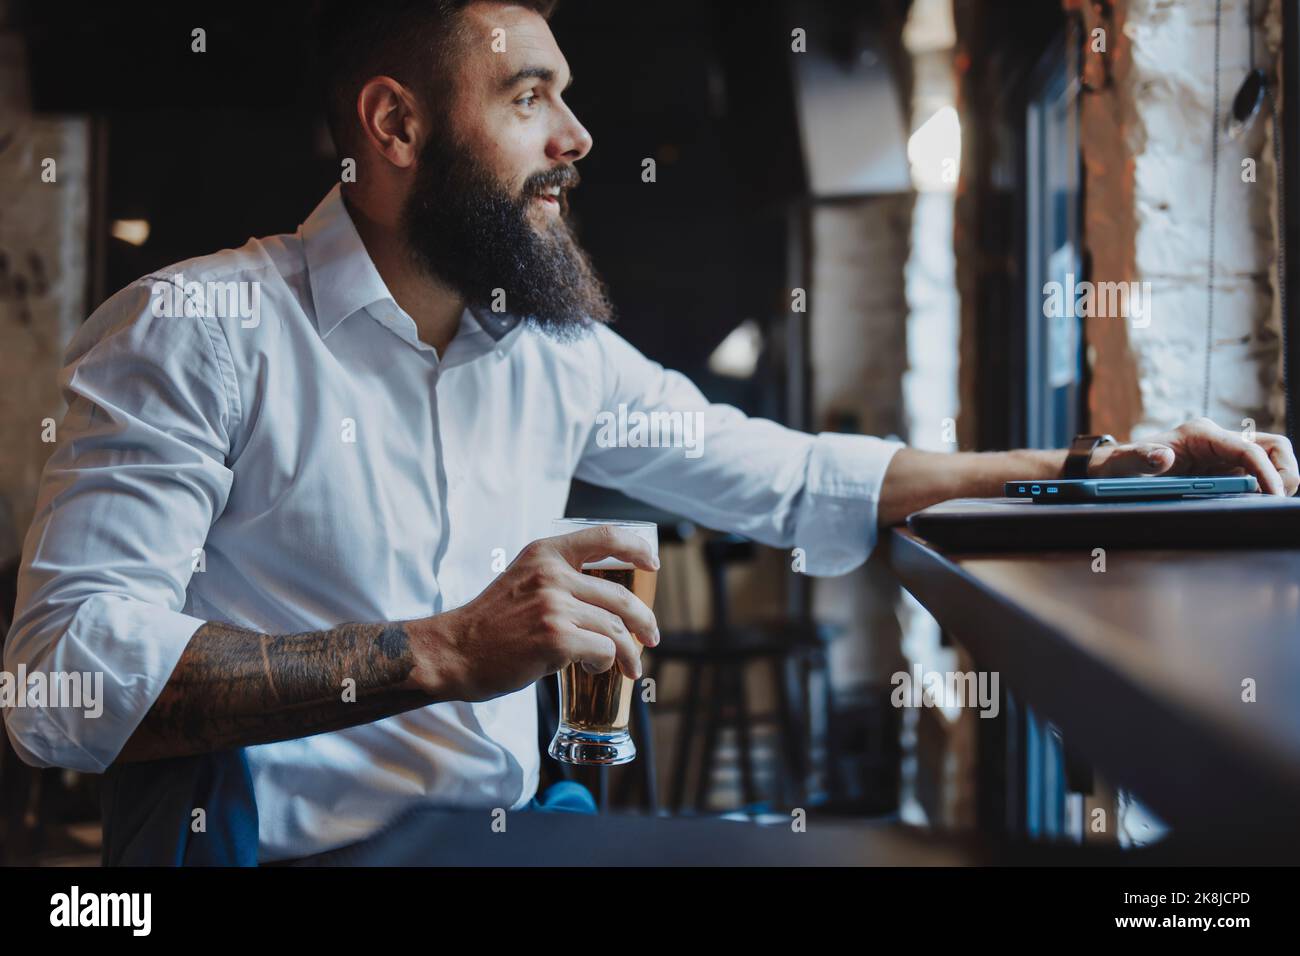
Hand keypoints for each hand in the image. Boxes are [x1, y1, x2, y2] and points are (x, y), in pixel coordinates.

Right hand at [408, 525, 659, 701]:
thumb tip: (606, 604)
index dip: (636, 547)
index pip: (604, 536)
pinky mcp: (556, 638)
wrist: (454, 652)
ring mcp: (554, 606)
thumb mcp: (523, 582)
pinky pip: (602, 651)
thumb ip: (558, 581)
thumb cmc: (490, 625)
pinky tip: (593, 669)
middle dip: (644, 620)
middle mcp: (551, 574)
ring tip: (629, 668)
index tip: (653, 563)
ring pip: (614, 628)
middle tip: (652, 637)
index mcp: (545, 553)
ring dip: (628, 653)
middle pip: (619, 596)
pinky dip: (605, 665)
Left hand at [1090, 417, 1298, 495]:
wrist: (1119, 466)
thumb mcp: (1126, 461)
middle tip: (1278, 497)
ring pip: (1270, 459)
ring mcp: (1224, 454)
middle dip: (1284, 470)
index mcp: (1201, 434)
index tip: (1273, 493)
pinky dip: (1265, 486)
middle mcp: (1218, 440)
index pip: (1247, 449)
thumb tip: (1163, 458)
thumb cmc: (1123, 462)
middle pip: (1272, 446)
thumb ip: (1142, 457)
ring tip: (1270, 501)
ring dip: (1278, 478)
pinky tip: (1257, 502)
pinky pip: (1257, 474)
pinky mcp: (1224, 468)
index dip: (1265, 471)